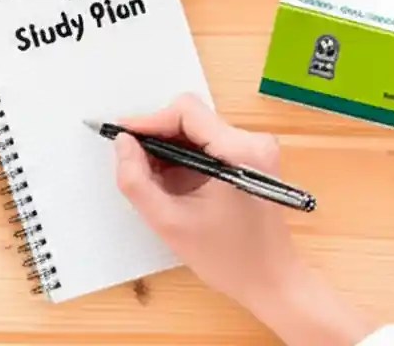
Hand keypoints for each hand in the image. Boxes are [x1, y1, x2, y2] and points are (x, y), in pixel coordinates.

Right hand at [114, 95, 373, 345]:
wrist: (272, 281)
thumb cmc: (227, 259)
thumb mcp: (169, 222)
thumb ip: (136, 180)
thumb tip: (123, 143)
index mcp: (238, 151)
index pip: (185, 112)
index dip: (148, 121)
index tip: (121, 137)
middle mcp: (253, 141)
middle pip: (191, 119)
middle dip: (157, 137)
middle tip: (133, 162)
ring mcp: (256, 149)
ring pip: (198, 130)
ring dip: (170, 149)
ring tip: (152, 179)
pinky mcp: (254, 159)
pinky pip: (210, 143)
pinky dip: (186, 157)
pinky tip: (173, 183)